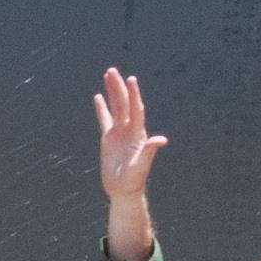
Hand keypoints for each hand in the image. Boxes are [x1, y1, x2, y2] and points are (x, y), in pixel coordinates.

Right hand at [95, 67, 167, 198]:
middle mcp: (129, 129)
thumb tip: (161, 140)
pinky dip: (102, 108)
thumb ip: (150, 151)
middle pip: (124, 103)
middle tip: (112, 71)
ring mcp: (119, 133)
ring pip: (115, 107)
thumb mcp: (142, 166)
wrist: (124, 190)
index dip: (134, 94)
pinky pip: (104, 119)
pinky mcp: (109, 139)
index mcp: (138, 133)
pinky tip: (99, 96)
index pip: (136, 109)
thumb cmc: (134, 180)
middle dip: (119, 87)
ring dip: (112, 91)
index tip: (130, 79)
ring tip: (108, 74)